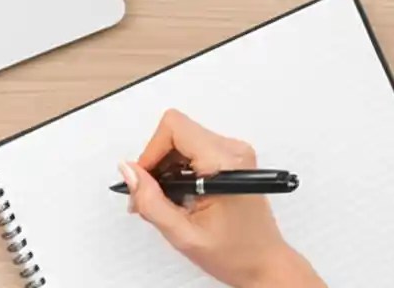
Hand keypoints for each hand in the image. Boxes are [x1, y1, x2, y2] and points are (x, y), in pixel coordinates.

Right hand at [119, 110, 324, 287]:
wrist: (266, 265)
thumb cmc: (235, 254)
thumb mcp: (183, 234)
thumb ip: (151, 201)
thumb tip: (127, 170)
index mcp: (225, 163)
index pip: (174, 128)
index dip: (152, 151)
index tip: (145, 181)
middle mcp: (233, 150)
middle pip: (177, 133)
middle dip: (156, 164)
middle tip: (150, 199)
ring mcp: (234, 153)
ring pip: (182, 141)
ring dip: (166, 169)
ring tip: (167, 203)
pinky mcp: (232, 160)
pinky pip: (193, 151)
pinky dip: (179, 172)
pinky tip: (181, 198)